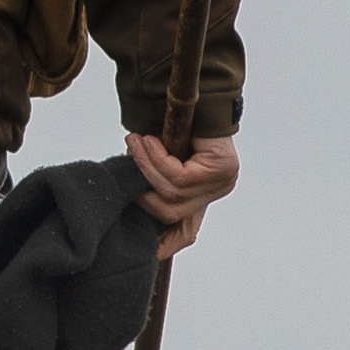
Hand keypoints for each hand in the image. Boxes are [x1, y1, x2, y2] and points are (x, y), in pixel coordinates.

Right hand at [127, 129, 238, 258]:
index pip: (186, 233)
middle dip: (142, 187)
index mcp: (203, 198)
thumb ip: (155, 184)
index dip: (166, 245)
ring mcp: (222, 182)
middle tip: (127, 157)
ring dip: (146, 165)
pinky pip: (180, 175)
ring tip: (134, 142)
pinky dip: (157, 157)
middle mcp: (216, 192)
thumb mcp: (162, 162)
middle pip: (170, 212)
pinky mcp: (222, 169)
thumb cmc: (177, 127)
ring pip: (172, 192)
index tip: (148, 254)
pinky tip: (148, 140)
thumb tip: (132, 209)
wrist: (202, 95)